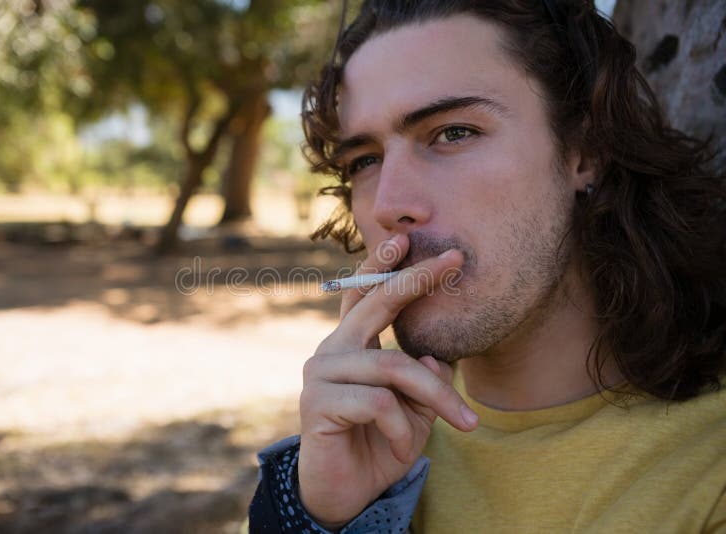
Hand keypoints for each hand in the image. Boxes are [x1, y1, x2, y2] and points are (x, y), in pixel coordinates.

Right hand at [298, 234, 477, 528]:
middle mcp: (332, 349)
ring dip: (437, 398)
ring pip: (394, 367)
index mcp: (352, 344)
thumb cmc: (381, 443)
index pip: (367, 295)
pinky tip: (404, 448)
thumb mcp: (416, 408)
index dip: (386, 265)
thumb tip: (436, 358)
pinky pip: (379, 403)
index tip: (412, 239)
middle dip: (416, 279)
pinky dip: (405, 428)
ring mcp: (321, 374)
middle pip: (375, 303)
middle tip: (454, 260)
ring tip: (463, 424)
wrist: (346, 493)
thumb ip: (426, 378)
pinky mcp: (317, 403)